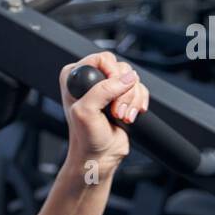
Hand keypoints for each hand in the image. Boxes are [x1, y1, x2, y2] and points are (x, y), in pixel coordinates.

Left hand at [59, 51, 149, 170]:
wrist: (99, 157)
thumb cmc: (86, 138)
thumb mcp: (86, 112)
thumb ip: (102, 90)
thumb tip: (126, 78)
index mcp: (74, 76)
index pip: (101, 58)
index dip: (111, 74)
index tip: (109, 95)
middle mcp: (90, 78)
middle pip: (121, 68)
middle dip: (123, 92)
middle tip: (114, 110)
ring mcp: (108, 87)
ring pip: (133, 79)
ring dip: (131, 100)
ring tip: (120, 116)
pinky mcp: (122, 96)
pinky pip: (140, 89)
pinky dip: (139, 103)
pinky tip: (128, 116)